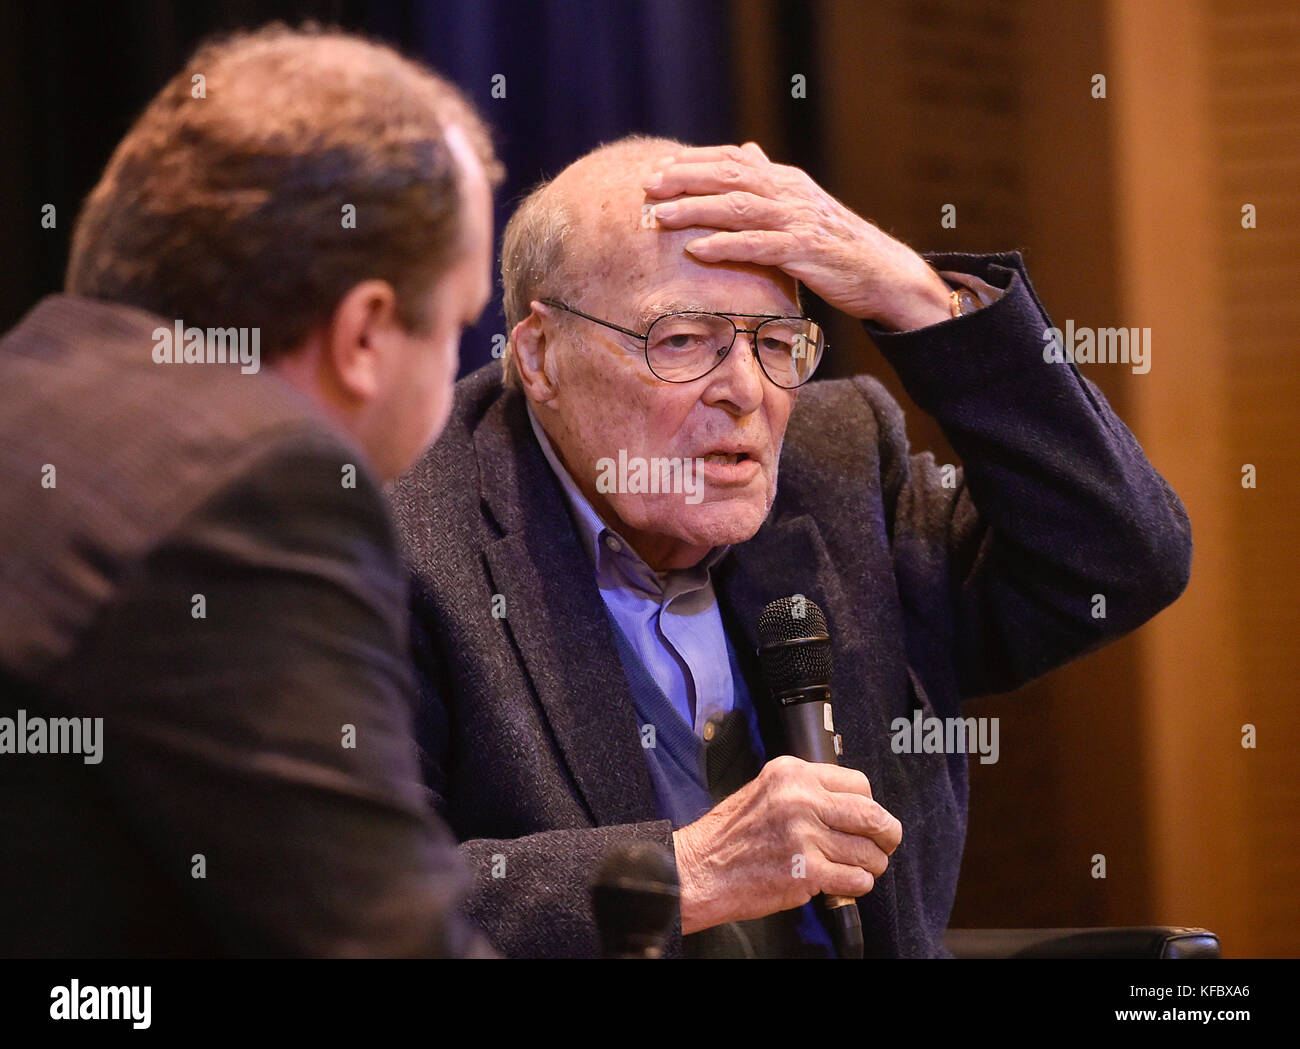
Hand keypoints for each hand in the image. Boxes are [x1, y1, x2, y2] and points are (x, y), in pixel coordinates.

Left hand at [643, 142, 951, 330]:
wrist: (881, 272)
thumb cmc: (835, 246)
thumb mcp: (802, 207)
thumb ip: (771, 184)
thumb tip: (747, 152)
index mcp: (786, 181)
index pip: (734, 160)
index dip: (696, 161)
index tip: (661, 168)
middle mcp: (791, 193)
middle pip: (730, 177)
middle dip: (686, 179)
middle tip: (649, 185)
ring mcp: (799, 221)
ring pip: (738, 208)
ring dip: (695, 210)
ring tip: (660, 216)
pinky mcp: (805, 251)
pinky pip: (758, 246)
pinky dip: (726, 246)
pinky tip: (698, 250)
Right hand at [670, 754, 901, 934]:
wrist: (700, 869)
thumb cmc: (729, 836)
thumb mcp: (765, 791)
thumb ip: (805, 791)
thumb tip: (849, 804)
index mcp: (792, 774)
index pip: (858, 783)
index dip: (870, 804)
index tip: (867, 819)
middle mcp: (801, 799)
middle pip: (873, 815)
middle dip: (887, 834)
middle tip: (885, 845)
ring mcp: (806, 836)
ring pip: (869, 852)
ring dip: (870, 865)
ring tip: (856, 869)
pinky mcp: (807, 872)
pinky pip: (857, 880)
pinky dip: (856, 885)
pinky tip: (840, 884)